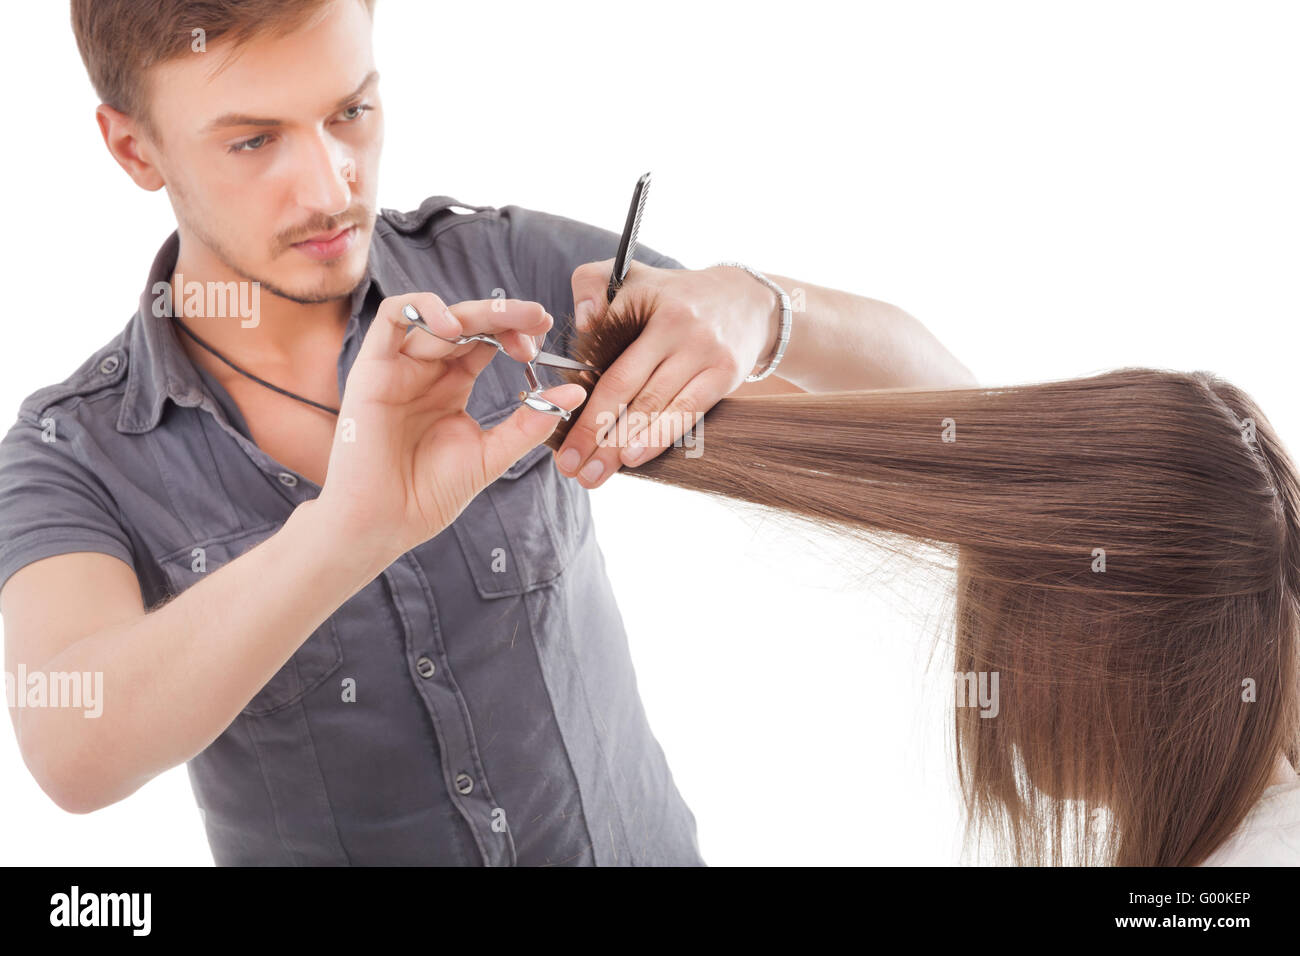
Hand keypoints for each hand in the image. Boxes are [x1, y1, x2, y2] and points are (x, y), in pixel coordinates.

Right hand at [316, 292, 586, 564]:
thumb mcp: (490, 455)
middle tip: (540, 318)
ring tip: (509, 322)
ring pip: (438, 314)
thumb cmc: (429, 494)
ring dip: (478, 312)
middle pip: (468, 322)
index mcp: (454, 384)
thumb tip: (575, 394)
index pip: (488, 340)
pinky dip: (424, 308)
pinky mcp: (373, 367)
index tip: (544, 341)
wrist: (384, 522)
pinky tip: (454, 327)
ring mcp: (400, 366)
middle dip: (506, 314)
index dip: (517, 332)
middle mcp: (427, 369)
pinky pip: (392, 316)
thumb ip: (529, 424)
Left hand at [556, 261, 776, 486]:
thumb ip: (591, 286)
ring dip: (622, 446)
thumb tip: (582, 325)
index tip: (555, 428)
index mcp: (649, 306)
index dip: (582, 400)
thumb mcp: (630, 274)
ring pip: (656, 407)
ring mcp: (705, 354)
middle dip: (594, 433)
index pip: (609, 359)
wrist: (745, 299)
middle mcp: (680, 330)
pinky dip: (658, 438)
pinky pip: (687, 414)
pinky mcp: (725, 375)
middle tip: (568, 466)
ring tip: (594, 474)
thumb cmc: (673, 294)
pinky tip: (633, 459)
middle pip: (628, 389)